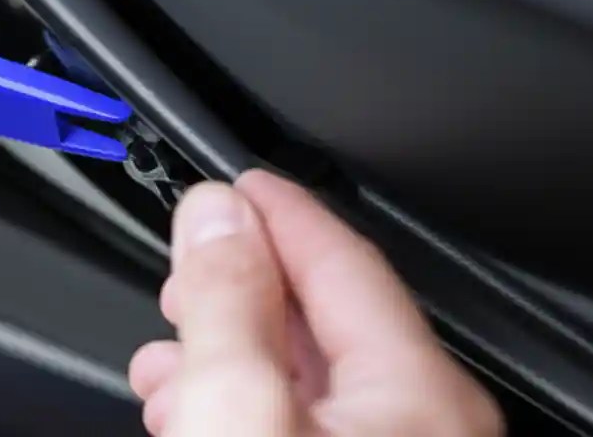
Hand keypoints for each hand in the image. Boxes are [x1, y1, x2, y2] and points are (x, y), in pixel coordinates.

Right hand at [129, 170, 502, 435]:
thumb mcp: (239, 409)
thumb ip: (226, 304)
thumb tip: (217, 213)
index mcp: (420, 394)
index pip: (344, 259)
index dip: (278, 209)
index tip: (234, 181)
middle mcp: (424, 429)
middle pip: (325, 317)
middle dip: (236, 283)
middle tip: (183, 263)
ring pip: (308, 379)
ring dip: (227, 352)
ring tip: (168, 354)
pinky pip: (303, 423)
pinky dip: (242, 404)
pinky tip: (193, 412)